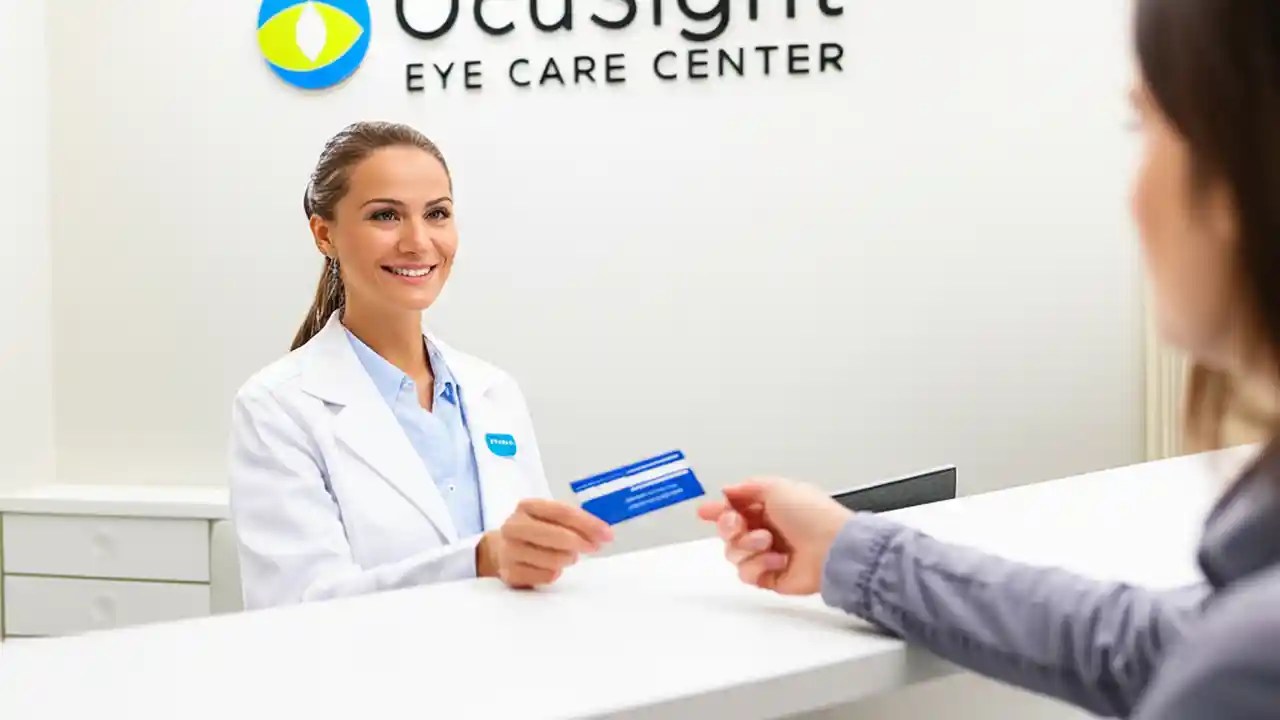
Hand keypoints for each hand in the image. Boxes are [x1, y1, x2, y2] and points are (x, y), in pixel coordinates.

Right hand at [478, 499, 613, 588]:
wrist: (499, 551)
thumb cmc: (533, 532)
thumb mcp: (548, 518)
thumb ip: (573, 522)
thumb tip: (603, 534)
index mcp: (526, 507)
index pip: (562, 512)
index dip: (588, 523)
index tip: (607, 534)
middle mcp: (513, 526)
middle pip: (557, 535)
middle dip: (581, 542)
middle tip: (593, 547)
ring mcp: (509, 551)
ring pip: (554, 560)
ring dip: (567, 559)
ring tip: (566, 556)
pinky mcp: (511, 573)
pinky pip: (546, 576)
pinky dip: (555, 573)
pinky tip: (550, 567)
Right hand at [697, 477, 852, 594]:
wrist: (832, 549)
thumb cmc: (813, 516)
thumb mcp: (777, 488)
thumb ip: (747, 487)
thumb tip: (728, 490)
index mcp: (768, 507)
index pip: (734, 508)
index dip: (718, 510)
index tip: (705, 511)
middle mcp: (766, 530)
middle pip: (727, 532)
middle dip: (730, 527)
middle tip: (739, 525)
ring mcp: (767, 554)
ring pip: (733, 554)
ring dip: (748, 546)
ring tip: (768, 542)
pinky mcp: (770, 577)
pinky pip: (746, 574)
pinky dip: (759, 566)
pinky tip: (778, 560)